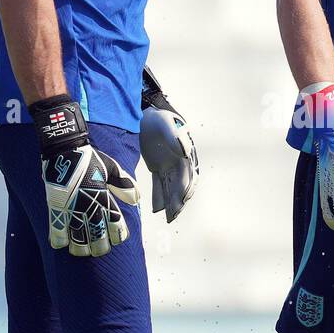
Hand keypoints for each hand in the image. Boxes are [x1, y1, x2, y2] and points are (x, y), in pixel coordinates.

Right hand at [29, 96, 139, 255]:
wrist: (64, 148)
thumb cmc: (90, 158)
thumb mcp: (112, 168)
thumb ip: (125, 184)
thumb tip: (136, 200)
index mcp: (103, 194)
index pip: (114, 220)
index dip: (116, 233)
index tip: (117, 240)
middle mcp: (88, 202)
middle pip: (96, 232)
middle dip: (100, 245)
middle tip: (100, 251)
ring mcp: (70, 205)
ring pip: (77, 234)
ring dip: (80, 246)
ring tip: (82, 252)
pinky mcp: (55, 204)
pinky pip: (55, 226)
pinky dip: (58, 238)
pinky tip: (60, 245)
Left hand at [140, 67, 198, 221]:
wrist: (146, 114)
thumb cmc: (158, 118)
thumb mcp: (166, 124)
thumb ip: (176, 138)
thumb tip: (186, 153)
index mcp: (185, 154)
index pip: (188, 175)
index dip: (185, 189)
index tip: (182, 201)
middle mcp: (180, 162)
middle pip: (181, 186)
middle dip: (179, 202)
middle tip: (173, 216)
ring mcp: (169, 165)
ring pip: (172, 188)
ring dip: (171, 203)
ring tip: (169, 218)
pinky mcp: (158, 167)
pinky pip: (160, 185)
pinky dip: (159, 197)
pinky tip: (156, 209)